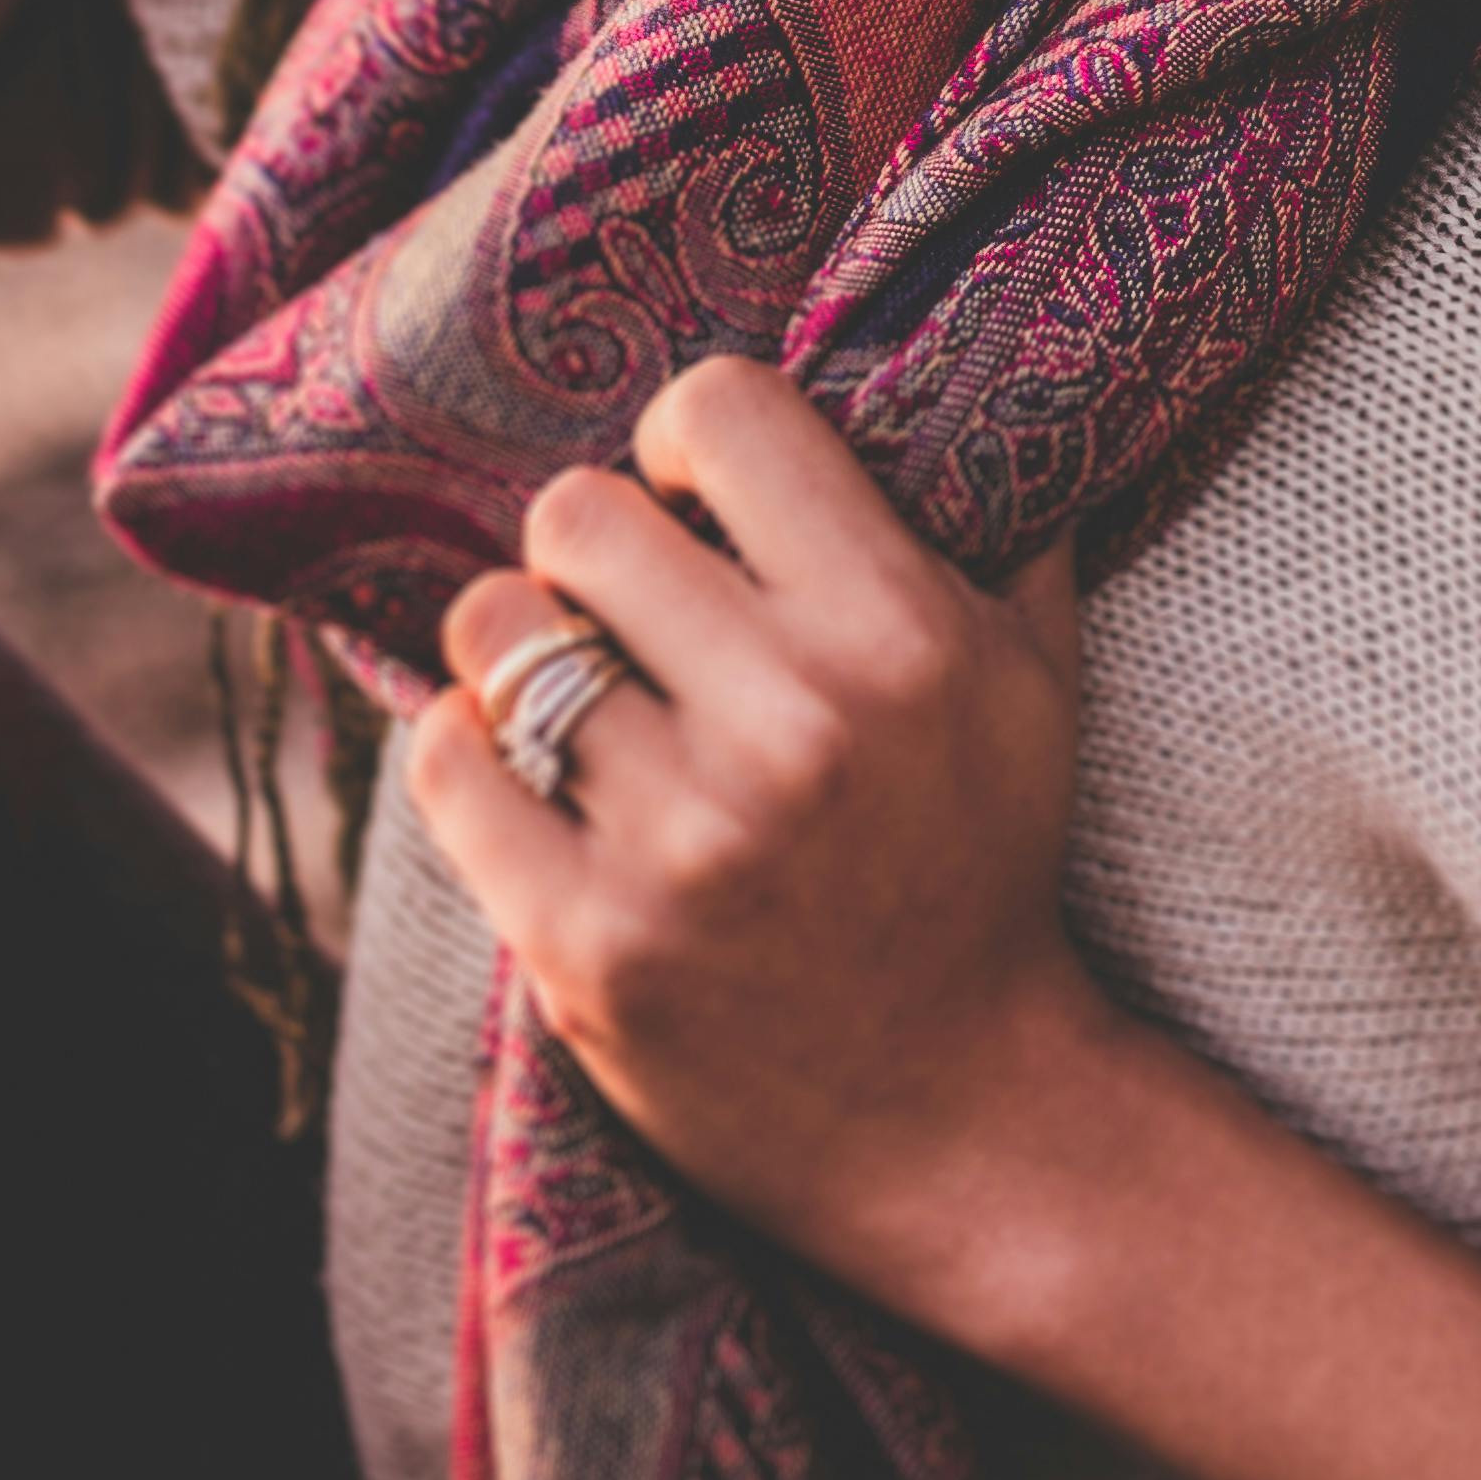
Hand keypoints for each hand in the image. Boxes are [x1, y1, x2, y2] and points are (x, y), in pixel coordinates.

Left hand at [415, 356, 1107, 1326]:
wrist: (958, 1121)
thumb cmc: (987, 867)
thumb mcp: (1034, 675)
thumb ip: (991, 514)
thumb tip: (938, 358)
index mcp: (900, 632)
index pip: (719, 409)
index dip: (688, 440)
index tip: (699, 499)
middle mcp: (791, 724)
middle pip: (579, 512)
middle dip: (595, 551)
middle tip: (629, 610)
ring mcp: (681, 841)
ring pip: (498, 633)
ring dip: (523, 652)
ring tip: (575, 696)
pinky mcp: (586, 944)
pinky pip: (447, 764)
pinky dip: (470, 756)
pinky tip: (529, 779)